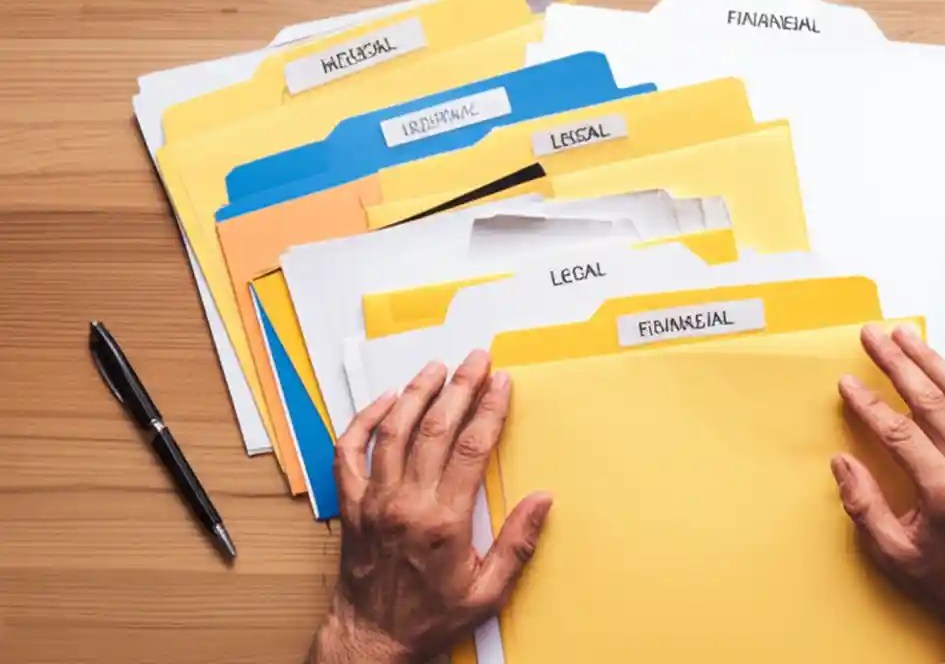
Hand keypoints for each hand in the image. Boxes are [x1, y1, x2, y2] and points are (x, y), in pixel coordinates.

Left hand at [309, 351, 552, 663]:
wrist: (373, 639)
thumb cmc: (431, 618)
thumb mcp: (488, 592)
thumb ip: (518, 543)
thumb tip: (543, 500)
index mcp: (443, 521)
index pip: (470, 448)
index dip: (489, 410)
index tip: (502, 383)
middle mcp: (406, 502)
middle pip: (435, 428)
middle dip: (460, 387)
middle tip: (476, 359)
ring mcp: (374, 500)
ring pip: (394, 431)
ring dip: (416, 393)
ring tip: (436, 367)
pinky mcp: (352, 506)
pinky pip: (350, 453)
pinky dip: (365, 422)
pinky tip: (384, 402)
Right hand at [832, 324, 944, 663]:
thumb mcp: (893, 554)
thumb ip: (864, 506)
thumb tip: (842, 464)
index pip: (900, 431)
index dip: (869, 404)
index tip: (847, 384)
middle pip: (934, 399)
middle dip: (900, 362)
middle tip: (874, 336)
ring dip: (935, 362)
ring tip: (908, 337)